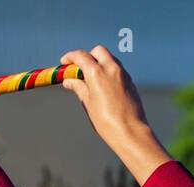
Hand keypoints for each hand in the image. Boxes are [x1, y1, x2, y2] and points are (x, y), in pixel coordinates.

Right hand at [59, 47, 172, 184]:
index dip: (70, 57)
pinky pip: (117, 69)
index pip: (81, 56)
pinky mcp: (129, 80)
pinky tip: (103, 86)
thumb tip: (69, 81)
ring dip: (98, 63)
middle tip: (78, 69)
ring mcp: (122, 73)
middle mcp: (111, 68)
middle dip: (87, 56)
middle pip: (98, 51)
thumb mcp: (87, 103)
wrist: (128, 129)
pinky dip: (108, 71)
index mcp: (97, 73)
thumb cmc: (105, 119)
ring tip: (90, 79)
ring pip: (109, 58)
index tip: (64, 62)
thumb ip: (78, 88)